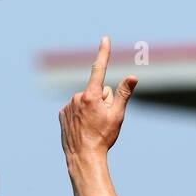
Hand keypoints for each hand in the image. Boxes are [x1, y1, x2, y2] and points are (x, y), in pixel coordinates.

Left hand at [60, 37, 137, 162]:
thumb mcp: (118, 116)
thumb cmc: (103, 137)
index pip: (99, 69)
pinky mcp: (62, 114)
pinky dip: (81, 116)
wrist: (83, 157)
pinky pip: (76, 109)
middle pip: (98, 92)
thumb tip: (133, 76)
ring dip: (92, 109)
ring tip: (93, 127)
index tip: (105, 38)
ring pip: (86, 101)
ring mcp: (68, 106)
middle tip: (103, 120)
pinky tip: (83, 129)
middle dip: (103, 101)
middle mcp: (78, 97)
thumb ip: (124, 94)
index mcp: (91, 95)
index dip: (104, 53)